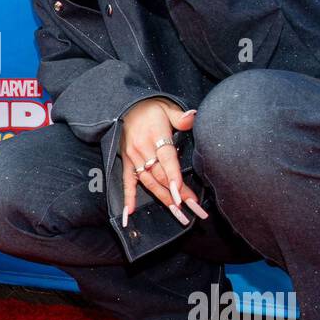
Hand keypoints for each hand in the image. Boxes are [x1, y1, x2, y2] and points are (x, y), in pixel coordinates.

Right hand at [119, 96, 209, 226]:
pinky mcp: (126, 162)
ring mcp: (133, 157)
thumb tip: (193, 117)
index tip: (182, 194)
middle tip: (193, 208)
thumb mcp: (167, 107)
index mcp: (155, 135)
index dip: (174, 177)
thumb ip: (180, 116)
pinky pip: (127, 181)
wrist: (126, 106)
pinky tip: (131, 213)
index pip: (166, 159)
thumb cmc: (151, 108)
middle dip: (177, 194)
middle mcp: (143, 149)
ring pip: (148, 182)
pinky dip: (128, 197)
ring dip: (163, 198)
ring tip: (178, 213)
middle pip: (161, 175)